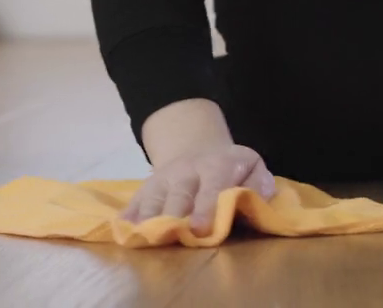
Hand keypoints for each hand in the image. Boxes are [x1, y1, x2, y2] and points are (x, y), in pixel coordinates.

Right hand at [121, 98, 276, 234]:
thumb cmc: (231, 167)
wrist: (198, 148)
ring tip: (143, 236)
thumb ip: (258, 180)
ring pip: (154, 197)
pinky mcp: (147, 186)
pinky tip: (124, 229)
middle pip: (179, 193)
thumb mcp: (252, 164)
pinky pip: (136, 200)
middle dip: (174, 214)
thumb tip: (259, 195)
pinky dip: (129, 214)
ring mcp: (164, 178)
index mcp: (216, 165)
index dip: (207, 207)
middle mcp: (186, 170)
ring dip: (148, 217)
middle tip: (171, 234)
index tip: (201, 229)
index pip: (212, 186)